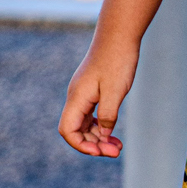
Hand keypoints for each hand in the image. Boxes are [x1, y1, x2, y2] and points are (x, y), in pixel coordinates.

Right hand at [59, 34, 137, 156]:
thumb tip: (103, 134)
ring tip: (117, 146)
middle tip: (116, 151)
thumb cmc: (117, 60)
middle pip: (76, 130)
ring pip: (85, 124)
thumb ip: (107, 115)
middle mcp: (76, 97)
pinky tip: (113, 133)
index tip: (100, 152)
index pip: (68, 130)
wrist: (118, 36)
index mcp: (77, 98)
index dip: (81, 145)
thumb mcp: (115, 91)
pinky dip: (101, 127)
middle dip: (94, 144)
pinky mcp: (92, 91)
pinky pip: (91, 116)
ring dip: (99, 137)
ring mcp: (83, 94)